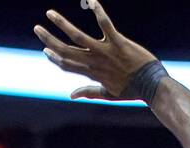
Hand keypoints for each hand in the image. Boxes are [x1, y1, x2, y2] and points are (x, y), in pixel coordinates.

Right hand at [34, 3, 158, 101]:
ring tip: (50, 13)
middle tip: (37, 28)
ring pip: (78, 37)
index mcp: (92, 74)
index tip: (45, 49)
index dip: (55, 58)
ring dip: (62, 24)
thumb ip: (89, 92)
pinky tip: (90, 0)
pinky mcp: (118, 42)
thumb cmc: (131, 90)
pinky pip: (105, 24)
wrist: (151, 86)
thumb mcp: (108, 94)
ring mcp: (106, 52)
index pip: (68, 65)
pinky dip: (97, 11)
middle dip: (50, 39)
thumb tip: (71, 95)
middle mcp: (95, 62)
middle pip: (67, 51)